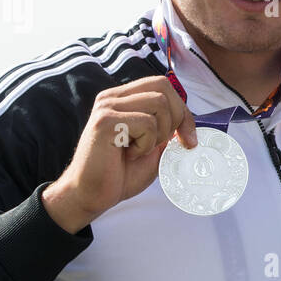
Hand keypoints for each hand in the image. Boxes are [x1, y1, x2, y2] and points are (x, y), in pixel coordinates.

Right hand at [43, 76, 196, 232]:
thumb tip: (188, 121)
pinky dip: (146, 145)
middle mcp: (112, 98)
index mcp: (122, 99)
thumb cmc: (119, 174)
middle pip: (162, 87)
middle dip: (178, 117)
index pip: (161, 85)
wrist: (91, 195)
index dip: (182, 109)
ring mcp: (107, 107)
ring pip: (158, 104)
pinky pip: (147, 123)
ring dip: (160, 133)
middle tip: (169, 144)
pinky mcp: (105, 122)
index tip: (188, 137)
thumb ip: (167, 130)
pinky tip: (129, 155)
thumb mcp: (152, 148)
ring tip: (141, 150)